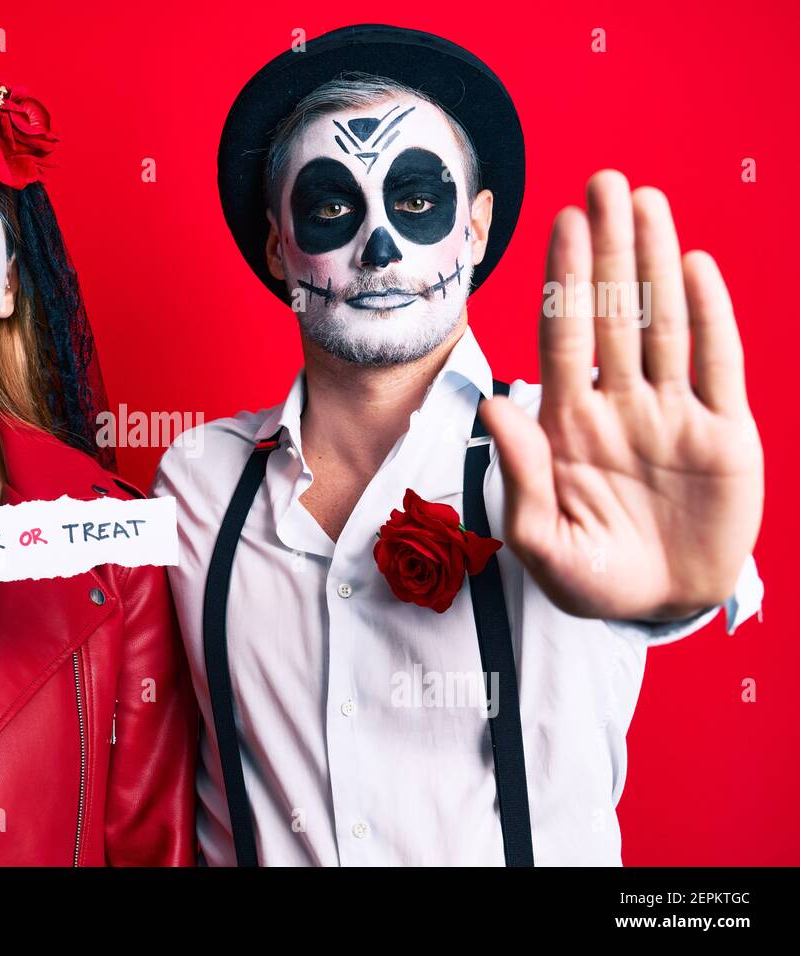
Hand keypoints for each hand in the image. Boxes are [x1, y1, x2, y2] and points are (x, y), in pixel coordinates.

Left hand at [480, 169, 762, 620]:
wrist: (662, 606)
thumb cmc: (591, 576)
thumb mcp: (544, 542)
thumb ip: (521, 474)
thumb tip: (492, 402)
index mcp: (568, 425)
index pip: (563, 337)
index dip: (563, 281)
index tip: (560, 224)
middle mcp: (619, 405)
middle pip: (614, 312)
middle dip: (609, 249)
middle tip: (604, 182)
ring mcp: (672, 414)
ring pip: (664, 324)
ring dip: (656, 263)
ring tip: (648, 201)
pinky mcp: (724, 434)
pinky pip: (718, 364)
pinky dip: (710, 318)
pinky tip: (695, 267)